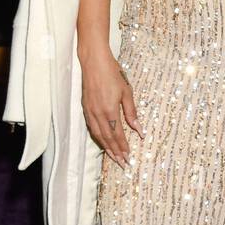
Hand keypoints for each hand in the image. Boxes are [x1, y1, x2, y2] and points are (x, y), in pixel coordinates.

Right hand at [80, 45, 143, 166]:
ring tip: (113, 157)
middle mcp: (98, 114)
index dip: (123, 147)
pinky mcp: (85, 108)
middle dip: (115, 152)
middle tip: (122, 163)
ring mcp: (90, 111)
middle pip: (107, 138)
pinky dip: (98, 137)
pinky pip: (92, 128)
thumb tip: (138, 129)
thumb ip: (131, 112)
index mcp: (110, 111)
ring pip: (98, 135)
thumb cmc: (112, 74)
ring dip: (106, 147)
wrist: (93, 62)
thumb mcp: (126, 92)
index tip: (128, 158)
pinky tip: (102, 142)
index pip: (117, 135)